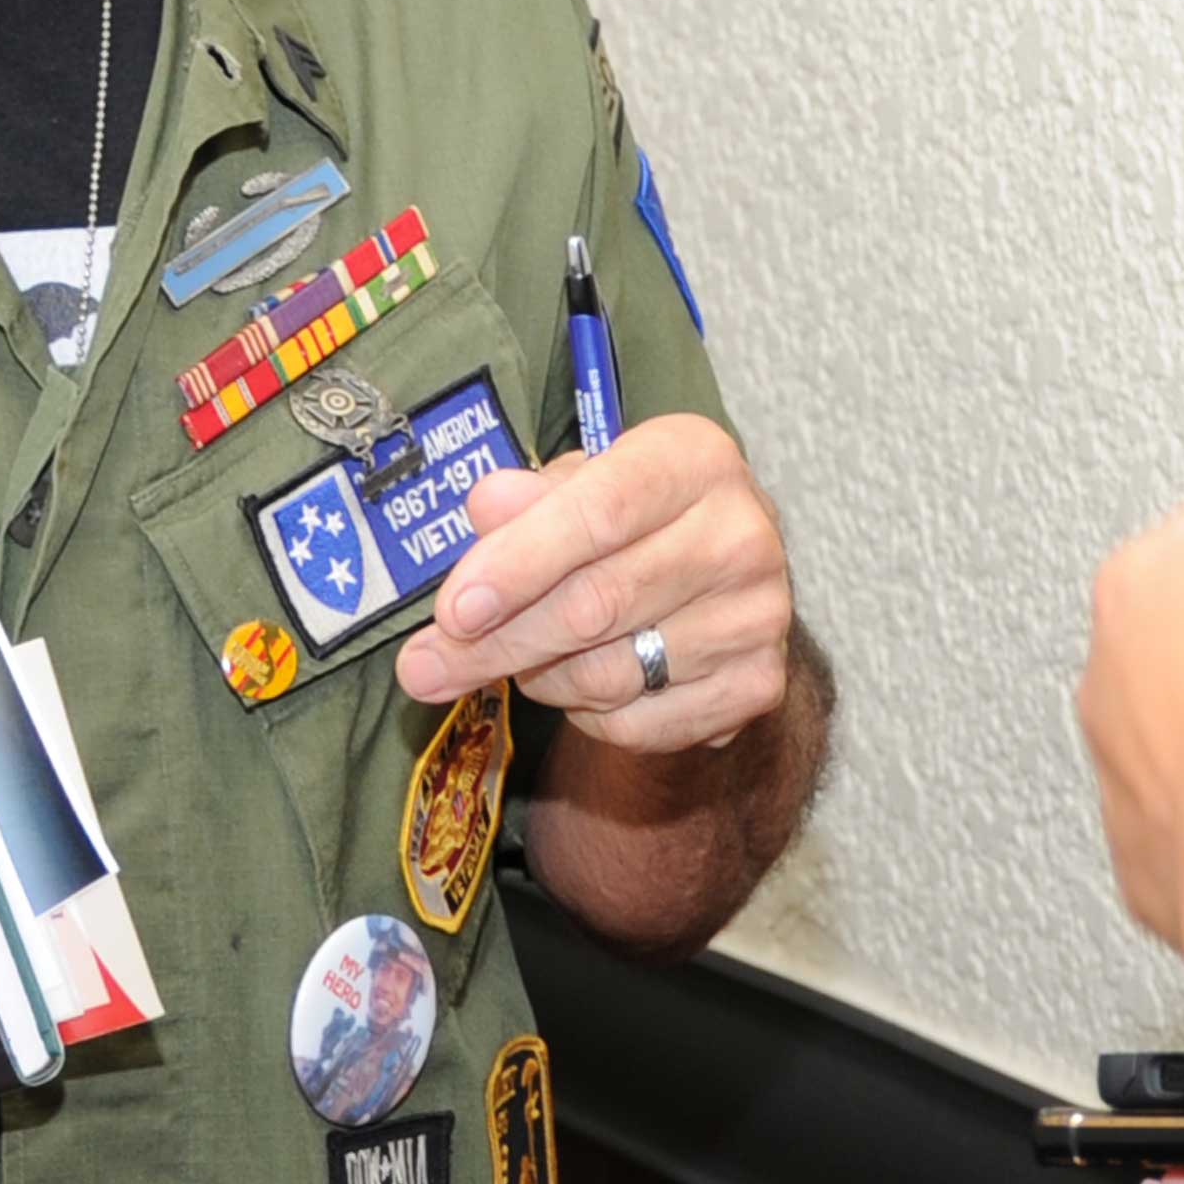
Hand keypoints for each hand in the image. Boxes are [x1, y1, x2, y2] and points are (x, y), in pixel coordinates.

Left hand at [394, 413, 792, 752]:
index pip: (599, 514)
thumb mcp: (578, 485)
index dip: (519, 564)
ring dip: (539, 676)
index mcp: (696, 459)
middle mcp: (744, 535)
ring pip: (609, 674)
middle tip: (423, 669)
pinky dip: (586, 714)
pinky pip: (636, 725)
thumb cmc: (633, 519)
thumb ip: (527, 500)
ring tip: (521, 656)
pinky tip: (583, 679)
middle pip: (596, 606)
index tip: (453, 610)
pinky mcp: (758, 686)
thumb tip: (485, 507)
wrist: (720, 575)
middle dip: (496, 643)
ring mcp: (760, 617)